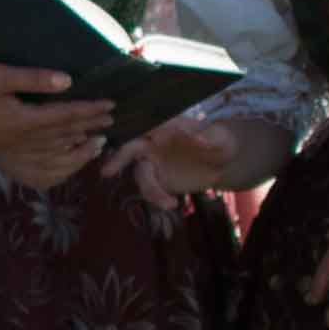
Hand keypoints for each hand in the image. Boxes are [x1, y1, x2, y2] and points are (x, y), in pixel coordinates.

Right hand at [0, 63, 111, 184]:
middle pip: (63, 134)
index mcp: (23, 119)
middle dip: (89, 126)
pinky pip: (35, 153)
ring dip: (75, 142)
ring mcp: (8, 145)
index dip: (90, 110)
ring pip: (51, 147)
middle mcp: (19, 137)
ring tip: (93, 138)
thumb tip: (68, 82)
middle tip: (112, 121)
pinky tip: (57, 147)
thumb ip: (34, 79)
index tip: (112, 105)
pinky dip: (54, 150)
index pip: (66, 115)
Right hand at [115, 113, 239, 210]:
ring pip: (140, 174)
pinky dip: (156, 198)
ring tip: (167, 202)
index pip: (149, 126)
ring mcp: (153, 162)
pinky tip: (172, 203)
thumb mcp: (220, 138)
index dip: (143, 132)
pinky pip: (149, 189)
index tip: (144, 140)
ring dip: (148, 189)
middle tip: (106, 172)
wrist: (222, 164)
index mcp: (166, 127)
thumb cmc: (220, 142)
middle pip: (131, 148)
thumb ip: (209, 136)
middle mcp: (153, 142)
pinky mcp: (157, 180)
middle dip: (118, 159)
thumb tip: (196, 137)